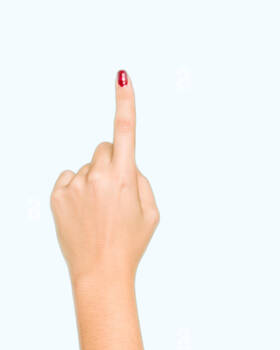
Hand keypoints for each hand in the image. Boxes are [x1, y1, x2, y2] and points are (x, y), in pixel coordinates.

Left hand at [50, 71, 158, 286]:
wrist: (101, 273)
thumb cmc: (130, 246)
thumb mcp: (151, 215)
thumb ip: (142, 182)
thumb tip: (127, 164)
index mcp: (126, 180)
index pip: (126, 132)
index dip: (125, 102)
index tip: (122, 76)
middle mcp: (99, 177)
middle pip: (105, 150)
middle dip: (112, 165)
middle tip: (115, 197)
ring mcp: (76, 186)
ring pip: (87, 168)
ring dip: (93, 183)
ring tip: (98, 215)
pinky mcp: (58, 195)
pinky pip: (68, 179)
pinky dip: (76, 192)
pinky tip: (82, 214)